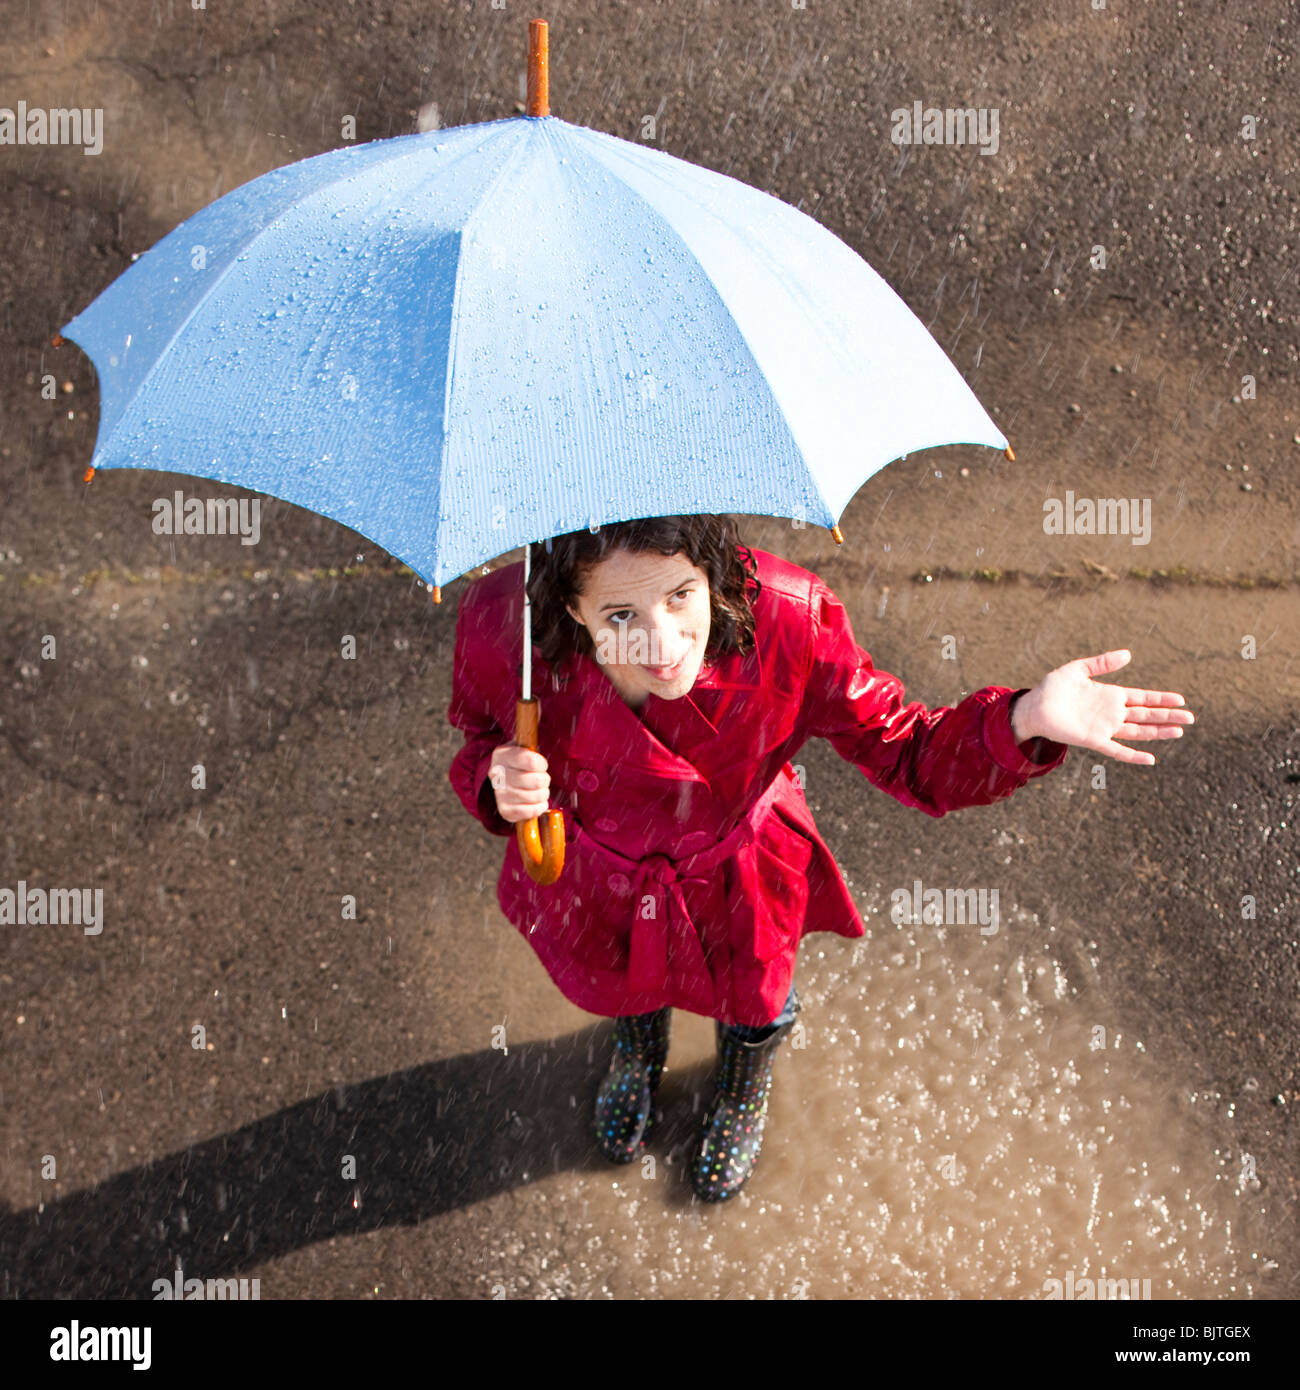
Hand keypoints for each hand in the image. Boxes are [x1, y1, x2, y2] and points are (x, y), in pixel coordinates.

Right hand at [488, 743, 550, 822]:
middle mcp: (496, 774)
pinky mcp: (505, 810)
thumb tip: (539, 725)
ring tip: (538, 789)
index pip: (532, 761)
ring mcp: (499, 793)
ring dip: (543, 793)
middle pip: (536, 781)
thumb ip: (531, 742)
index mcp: (501, 755)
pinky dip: (539, 807)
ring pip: (535, 796)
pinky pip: (531, 811)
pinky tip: (536, 801)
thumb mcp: (522, 746)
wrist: (505, 779)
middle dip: (544, 780)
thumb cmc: (520, 761)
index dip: (542, 764)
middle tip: (541, 779)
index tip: (540, 765)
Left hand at [1013, 650, 1193, 765]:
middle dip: (1168, 716)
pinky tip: (1150, 759)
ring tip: (1179, 732)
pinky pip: (1117, 750)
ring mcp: (1104, 727)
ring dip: (1158, 732)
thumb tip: (1128, 654)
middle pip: (1146, 715)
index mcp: (1110, 695)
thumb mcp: (1078, 670)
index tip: (1181, 700)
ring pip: (1138, 732)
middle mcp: (1111, 712)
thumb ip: (1102, 663)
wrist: (1033, 707)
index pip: (1142, 697)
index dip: (1161, 699)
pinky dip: (1133, 755)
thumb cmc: (1052, 688)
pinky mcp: (1094, 740)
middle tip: (1191, 718)